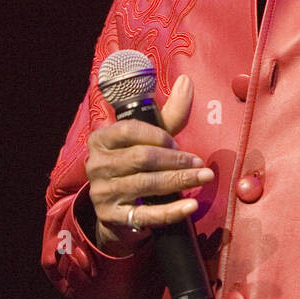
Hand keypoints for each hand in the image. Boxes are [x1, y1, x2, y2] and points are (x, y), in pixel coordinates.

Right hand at [85, 74, 213, 256]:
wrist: (117, 207)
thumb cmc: (136, 163)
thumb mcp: (149, 138)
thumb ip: (169, 114)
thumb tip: (186, 81)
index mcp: (101, 139)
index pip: (129, 130)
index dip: (157, 135)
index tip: (178, 142)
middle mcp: (96, 165)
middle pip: (141, 158)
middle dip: (176, 160)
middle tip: (200, 164)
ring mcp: (102, 192)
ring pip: (146, 184)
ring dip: (179, 180)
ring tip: (203, 178)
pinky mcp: (112, 217)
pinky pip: (146, 215)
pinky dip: (171, 211)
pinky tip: (190, 205)